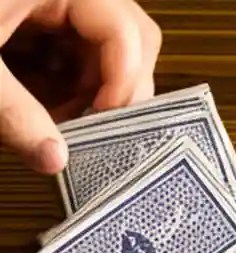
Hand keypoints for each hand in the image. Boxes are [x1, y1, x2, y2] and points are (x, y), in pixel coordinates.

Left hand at [1, 0, 161, 172]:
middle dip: (115, 89)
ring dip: (87, 91)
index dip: (126, 81)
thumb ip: (14, 112)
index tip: (105, 123)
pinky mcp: (36, 14)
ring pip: (103, 49)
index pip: (126, 30)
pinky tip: (41, 105)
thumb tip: (55, 161)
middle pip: (129, 38)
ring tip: (56, 120)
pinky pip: (72, 49)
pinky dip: (63, 82)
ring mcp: (54, 3)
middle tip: (96, 128)